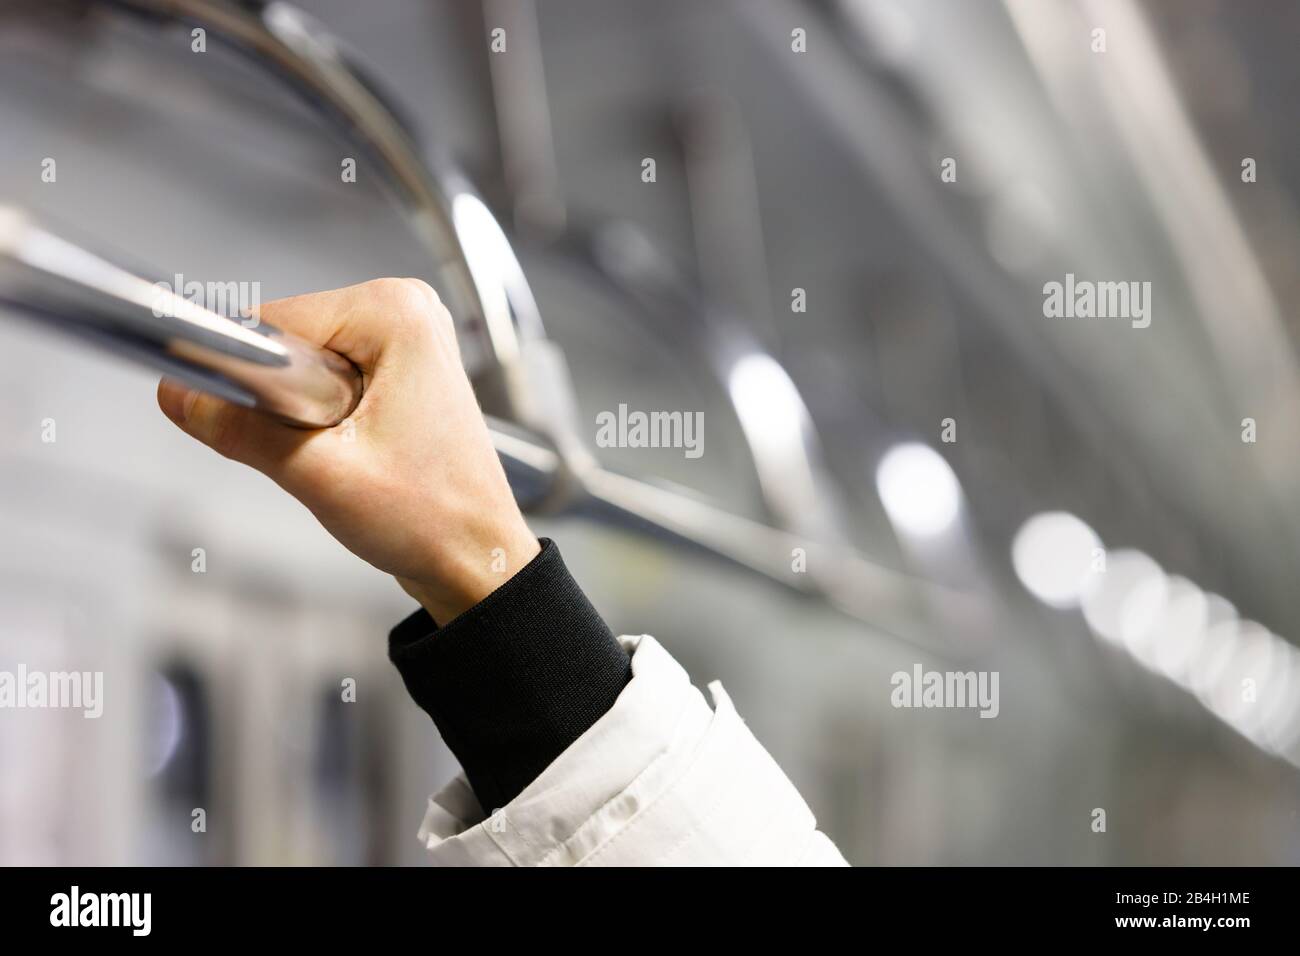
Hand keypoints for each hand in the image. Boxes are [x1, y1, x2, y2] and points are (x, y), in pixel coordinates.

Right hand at [157, 277, 539, 622]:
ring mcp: (404, 341)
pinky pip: (324, 382)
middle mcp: (405, 312)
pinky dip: (320, 421)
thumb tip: (179, 395)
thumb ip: (241, 429)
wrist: (476, 560)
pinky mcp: (396, 372)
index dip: (250, 377)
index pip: (273, 322)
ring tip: (352, 454)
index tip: (261, 423)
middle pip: (286, 342)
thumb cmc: (432, 518)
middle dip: (284, 402)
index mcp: (396, 312)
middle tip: (331, 449)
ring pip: (299, 367)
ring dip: (302, 417)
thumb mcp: (320, 474)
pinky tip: (357, 452)